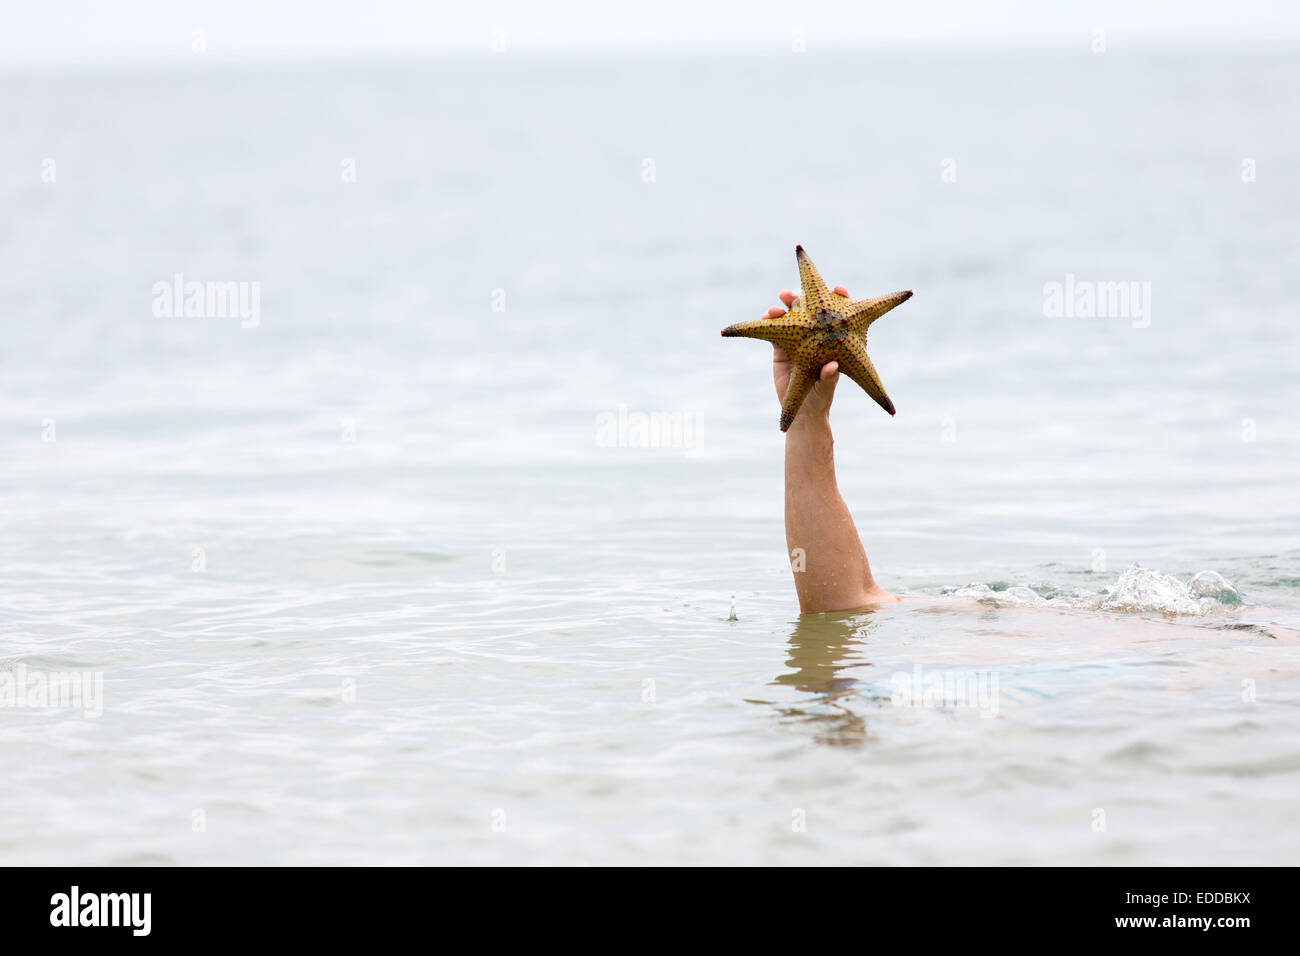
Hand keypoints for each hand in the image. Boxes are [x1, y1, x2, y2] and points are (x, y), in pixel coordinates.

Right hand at [766, 285, 849, 426]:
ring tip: (780, 302)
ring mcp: (798, 337)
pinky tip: (768, 315)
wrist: (800, 412)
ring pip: (793, 314)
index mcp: (835, 339)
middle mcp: (817, 334)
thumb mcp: (826, 389)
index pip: (840, 313)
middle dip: (805, 296)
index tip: (838, 290)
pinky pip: (775, 327)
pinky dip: (771, 318)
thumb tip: (832, 367)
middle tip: (796, 293)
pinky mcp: (780, 345)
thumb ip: (829, 379)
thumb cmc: (820, 399)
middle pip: (813, 308)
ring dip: (786, 304)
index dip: (840, 299)